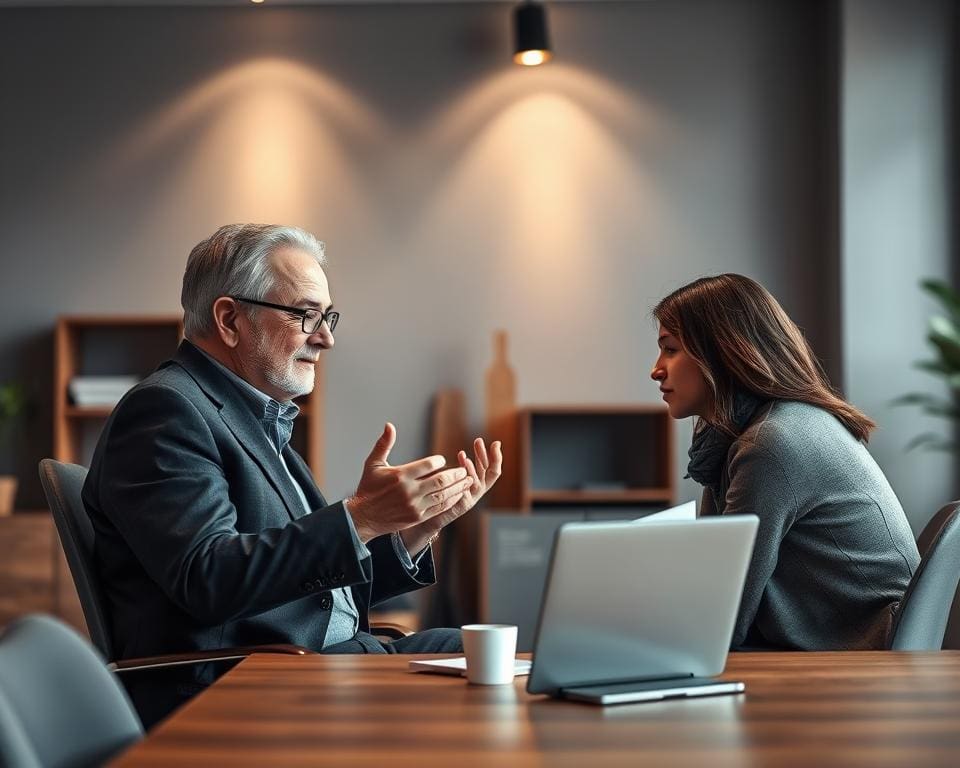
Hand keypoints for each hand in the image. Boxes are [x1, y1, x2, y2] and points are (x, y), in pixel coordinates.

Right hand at [346, 423, 475, 542]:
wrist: (363, 517)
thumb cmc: (368, 488)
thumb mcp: (373, 464)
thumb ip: (384, 444)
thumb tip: (389, 425)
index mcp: (400, 475)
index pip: (428, 465)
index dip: (439, 461)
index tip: (443, 460)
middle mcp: (409, 491)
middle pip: (440, 481)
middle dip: (455, 474)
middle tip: (464, 470)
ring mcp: (415, 505)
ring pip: (443, 495)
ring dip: (458, 488)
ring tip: (468, 481)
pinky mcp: (417, 517)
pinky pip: (439, 508)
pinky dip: (451, 501)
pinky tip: (458, 495)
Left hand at [400, 438, 502, 554]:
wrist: (425, 518)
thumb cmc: (435, 494)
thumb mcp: (446, 478)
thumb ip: (456, 469)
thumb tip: (461, 453)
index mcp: (476, 483)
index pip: (491, 469)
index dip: (495, 457)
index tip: (495, 443)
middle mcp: (476, 491)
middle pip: (491, 474)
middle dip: (489, 457)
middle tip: (482, 442)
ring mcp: (470, 499)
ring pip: (480, 483)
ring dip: (476, 467)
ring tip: (469, 456)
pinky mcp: (460, 506)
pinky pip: (467, 493)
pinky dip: (467, 480)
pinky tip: (463, 466)